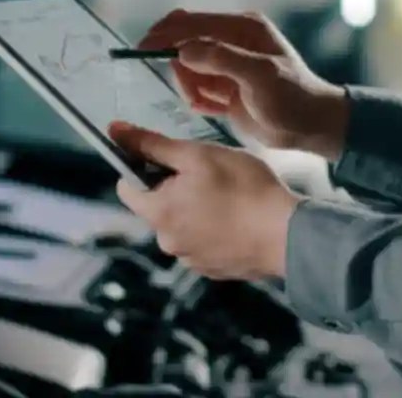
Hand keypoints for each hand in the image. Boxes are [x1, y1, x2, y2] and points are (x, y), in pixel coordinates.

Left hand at [109, 121, 300, 279]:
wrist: (286, 235)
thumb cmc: (243, 188)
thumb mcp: (199, 155)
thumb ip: (154, 144)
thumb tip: (115, 131)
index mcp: (157, 212)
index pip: (127, 186)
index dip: (143, 166)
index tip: (172, 159)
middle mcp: (167, 241)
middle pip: (157, 206)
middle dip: (176, 189)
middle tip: (211, 175)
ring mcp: (191, 260)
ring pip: (182, 225)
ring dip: (197, 210)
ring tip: (230, 198)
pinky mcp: (213, 270)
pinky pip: (203, 243)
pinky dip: (214, 231)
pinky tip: (238, 220)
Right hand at [140, 10, 348, 159]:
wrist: (312, 127)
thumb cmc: (293, 98)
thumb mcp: (260, 76)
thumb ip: (222, 59)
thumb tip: (183, 50)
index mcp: (242, 28)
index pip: (192, 22)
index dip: (164, 34)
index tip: (141, 51)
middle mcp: (233, 40)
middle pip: (184, 42)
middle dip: (178, 65)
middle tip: (188, 91)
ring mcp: (229, 63)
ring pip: (187, 67)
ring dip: (189, 86)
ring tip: (206, 102)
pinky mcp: (227, 86)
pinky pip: (197, 86)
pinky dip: (198, 97)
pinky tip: (215, 107)